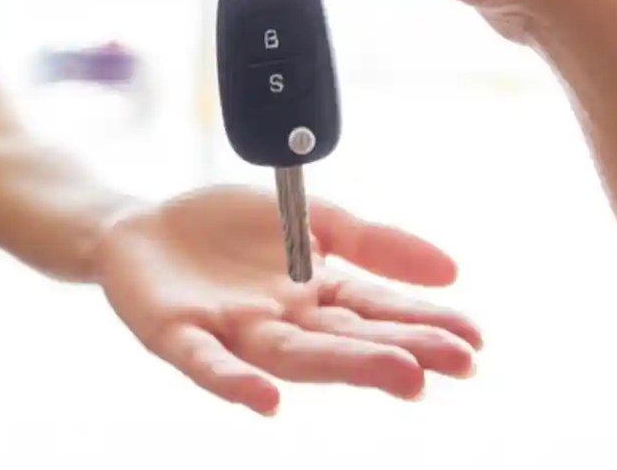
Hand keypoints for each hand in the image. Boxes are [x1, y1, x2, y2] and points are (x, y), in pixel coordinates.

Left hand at [95, 186, 480, 415]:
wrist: (141, 227)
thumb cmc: (227, 229)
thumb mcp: (308, 217)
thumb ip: (372, 240)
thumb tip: (451, 269)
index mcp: (316, 295)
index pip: (379, 311)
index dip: (425, 323)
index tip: (476, 337)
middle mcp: (282, 322)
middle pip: (346, 339)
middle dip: (402, 350)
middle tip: (457, 364)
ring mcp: (232, 331)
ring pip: (293, 356)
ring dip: (345, 367)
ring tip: (402, 376)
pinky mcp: (180, 333)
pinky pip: (208, 363)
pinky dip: (235, 383)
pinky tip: (265, 399)